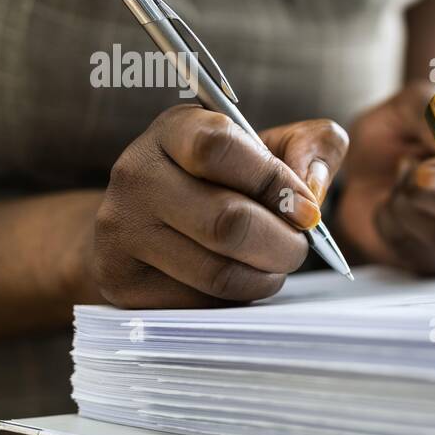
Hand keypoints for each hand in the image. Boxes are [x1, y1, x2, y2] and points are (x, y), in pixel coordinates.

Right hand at [91, 106, 348, 306]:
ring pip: (219, 272)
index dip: (274, 181)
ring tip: (273, 263)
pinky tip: (241, 279)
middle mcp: (137, 175)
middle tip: (298, 245)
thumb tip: (312, 187)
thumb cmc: (224, 182)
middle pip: (228, 221)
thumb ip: (310, 146)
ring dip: (266, 275)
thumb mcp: (268, 148)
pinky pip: (202, 304)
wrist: (146, 224)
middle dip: (284, 242)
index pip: (218, 147)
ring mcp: (123, 231)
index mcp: (175, 130)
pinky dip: (238, 297)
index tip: (306, 208)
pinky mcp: (126, 283)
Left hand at [336, 84, 434, 274]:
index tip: (427, 170)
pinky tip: (389, 207)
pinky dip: (393, 228)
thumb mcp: (407, 106)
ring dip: (410, 211)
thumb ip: (432, 111)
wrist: (361, 172)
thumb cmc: (398, 134)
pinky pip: (423, 256)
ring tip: (396, 186)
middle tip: (404, 173)